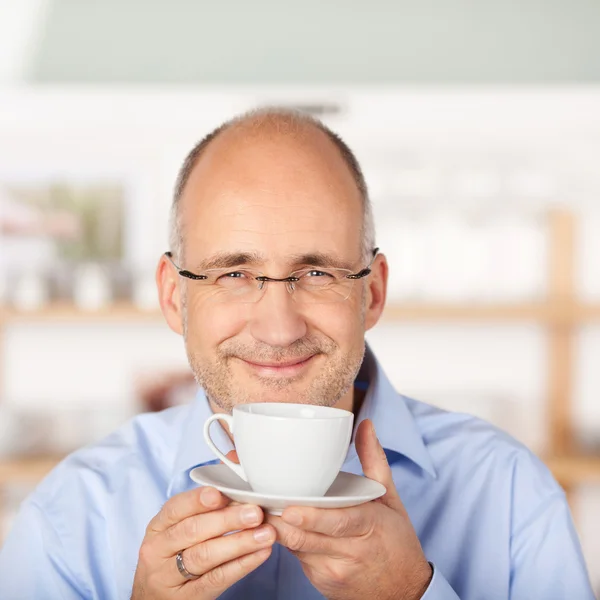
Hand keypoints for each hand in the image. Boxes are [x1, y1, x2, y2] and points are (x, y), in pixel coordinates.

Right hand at [132, 453, 275, 598]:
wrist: (157, 598)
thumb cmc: (176, 553)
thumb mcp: (180, 527)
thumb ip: (204, 501)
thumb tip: (233, 461)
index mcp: (158, 527)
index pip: (176, 508)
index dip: (197, 500)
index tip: (220, 494)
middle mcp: (158, 551)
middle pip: (192, 531)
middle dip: (227, 520)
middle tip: (255, 513)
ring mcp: (168, 578)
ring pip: (205, 556)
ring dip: (239, 543)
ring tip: (266, 533)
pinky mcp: (186, 599)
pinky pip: (215, 580)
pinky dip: (241, 565)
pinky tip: (260, 554)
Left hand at [267, 419, 431, 599]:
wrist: (403, 590)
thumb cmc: (396, 539)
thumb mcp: (390, 498)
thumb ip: (374, 460)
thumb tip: (366, 424)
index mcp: (369, 525)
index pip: (338, 522)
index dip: (311, 518)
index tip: (291, 508)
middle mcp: (350, 551)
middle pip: (306, 538)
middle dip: (279, 520)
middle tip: (258, 502)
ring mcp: (333, 570)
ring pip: (295, 548)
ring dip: (276, 529)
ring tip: (256, 510)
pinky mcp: (321, 581)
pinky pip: (297, 558)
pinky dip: (286, 540)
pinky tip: (277, 524)